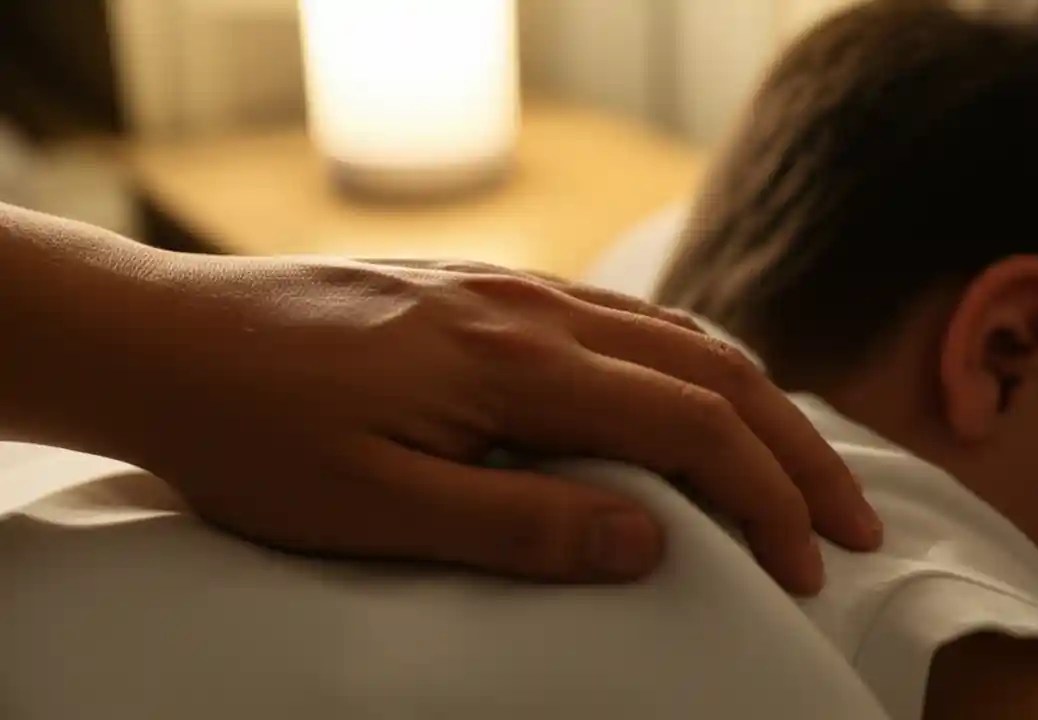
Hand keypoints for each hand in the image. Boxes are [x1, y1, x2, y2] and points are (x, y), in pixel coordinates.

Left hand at [90, 255, 881, 592]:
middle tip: (851, 523)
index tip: (808, 564)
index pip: (689, 423)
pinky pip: (622, 318)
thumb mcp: (375, 507)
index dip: (763, 496)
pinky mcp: (487, 292)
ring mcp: (511, 290)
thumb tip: (651, 540)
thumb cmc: (255, 433)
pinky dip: (689, 365)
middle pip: (710, 369)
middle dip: (793, 451)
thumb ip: (520, 524)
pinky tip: (696, 399)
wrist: (166, 340)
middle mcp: (531, 308)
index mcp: (514, 361)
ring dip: (752, 404)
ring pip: (675, 334)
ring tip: (802, 467)